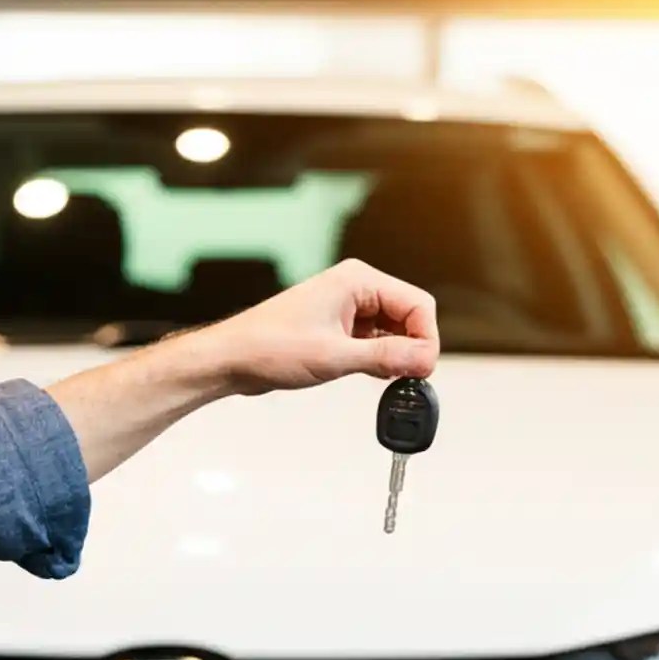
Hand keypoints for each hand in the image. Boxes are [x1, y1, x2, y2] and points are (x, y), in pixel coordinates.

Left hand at [203, 259, 439, 394]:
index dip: (426, 338)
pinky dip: (382, 359)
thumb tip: (424, 360)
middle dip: (413, 348)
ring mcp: (348, 308)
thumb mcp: (335, 356)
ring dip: (397, 356)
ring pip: (395, 331)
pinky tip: (374, 376)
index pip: (417, 304)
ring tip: (387, 379)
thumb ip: (386, 357)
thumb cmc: (268, 347)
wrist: (232, 360)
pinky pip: (377, 341)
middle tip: (409, 378)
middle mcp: (356, 289)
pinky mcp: (341, 328)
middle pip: (410, 316)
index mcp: (357, 280)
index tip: (423, 368)